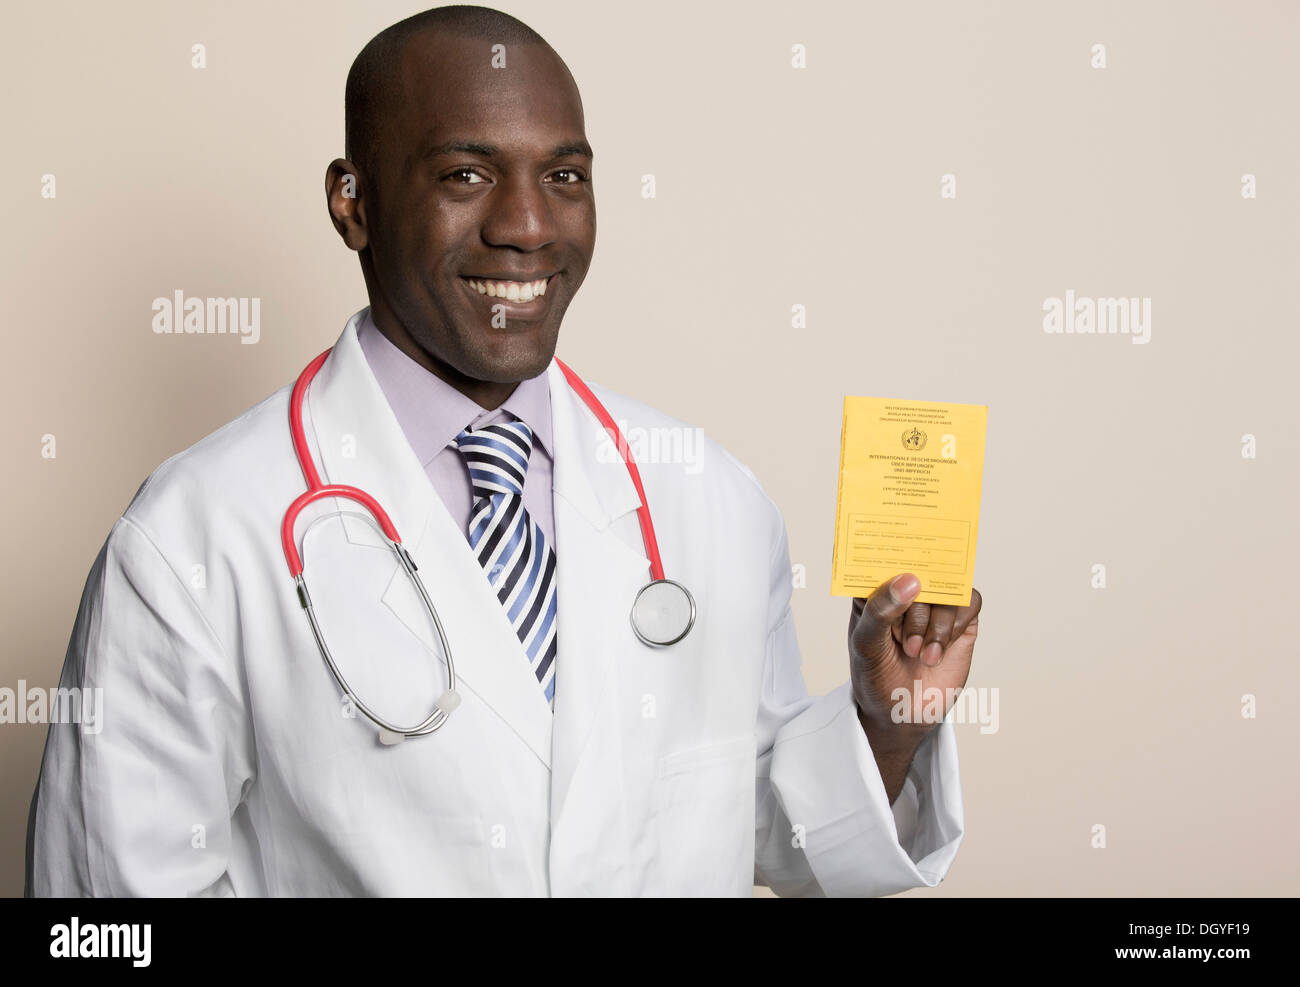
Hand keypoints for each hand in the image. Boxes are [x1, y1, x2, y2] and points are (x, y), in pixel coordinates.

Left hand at [847, 574, 981, 798]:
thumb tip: (911, 580)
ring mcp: (936, 604)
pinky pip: (969, 602)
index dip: (896, 550)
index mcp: (876, 588)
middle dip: (917, 609)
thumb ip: (881, 611)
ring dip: (937, 624)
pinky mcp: (960, 621)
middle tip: (907, 644)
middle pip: (923, 570)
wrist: (899, 712)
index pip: (887, 555)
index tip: (901, 558)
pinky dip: (955, 625)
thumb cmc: (874, 674)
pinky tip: (939, 651)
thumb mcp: (866, 644)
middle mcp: (907, 590)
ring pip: (949, 588)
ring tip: (921, 655)